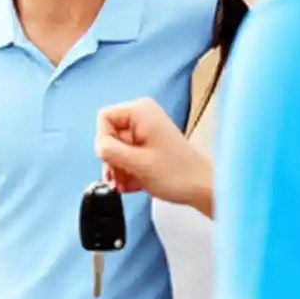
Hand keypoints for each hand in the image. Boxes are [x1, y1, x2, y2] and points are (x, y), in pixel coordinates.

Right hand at [95, 97, 210, 207]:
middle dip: (112, 159)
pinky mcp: (149, 144)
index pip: (104, 118)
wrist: (201, 187)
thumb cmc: (176, 174)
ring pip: (116, 147)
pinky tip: (134, 182)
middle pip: (109, 134)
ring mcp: (146, 130)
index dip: (105, 141)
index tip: (115, 160)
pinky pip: (127, 153)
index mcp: (140, 111)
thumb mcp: (136, 163)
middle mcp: (142, 115)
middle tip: (119, 177)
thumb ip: (110, 151)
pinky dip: (128, 169)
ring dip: (118, 168)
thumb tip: (98, 146)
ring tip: (127, 183)